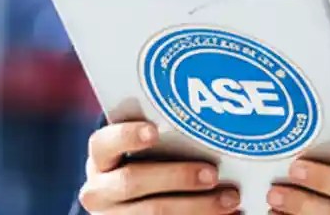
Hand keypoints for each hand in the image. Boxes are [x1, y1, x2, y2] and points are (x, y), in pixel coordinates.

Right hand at [78, 121, 240, 213]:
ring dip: (196, 206)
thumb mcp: (145, 150)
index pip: (104, 143)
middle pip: (132, 182)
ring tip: (230, 199)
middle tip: (213, 174)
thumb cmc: (148, 163)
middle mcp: (98, 190)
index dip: (127, 136)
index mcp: (101, 158)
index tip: (154, 132)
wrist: (127, 203)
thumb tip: (215, 124)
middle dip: (176, 177)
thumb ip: (167, 138)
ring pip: (152, 213)